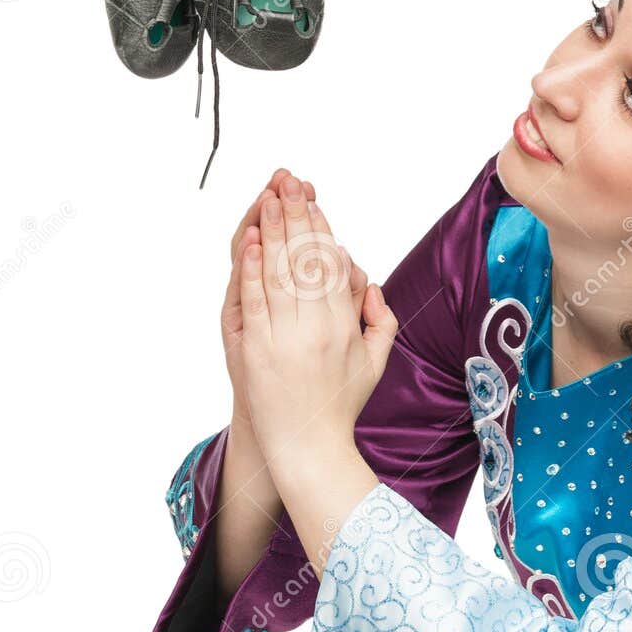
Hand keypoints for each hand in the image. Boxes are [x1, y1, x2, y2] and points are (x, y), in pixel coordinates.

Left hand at [237, 172, 397, 488]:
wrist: (308, 448)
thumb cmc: (340, 405)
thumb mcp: (374, 362)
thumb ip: (381, 321)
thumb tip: (370, 284)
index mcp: (345, 326)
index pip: (331, 264)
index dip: (320, 229)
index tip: (311, 202)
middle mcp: (317, 327)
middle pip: (304, 259)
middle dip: (295, 217)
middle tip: (287, 184)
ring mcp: (285, 338)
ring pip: (278, 273)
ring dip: (272, 232)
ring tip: (267, 200)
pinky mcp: (257, 351)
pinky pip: (255, 301)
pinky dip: (251, 270)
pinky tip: (250, 243)